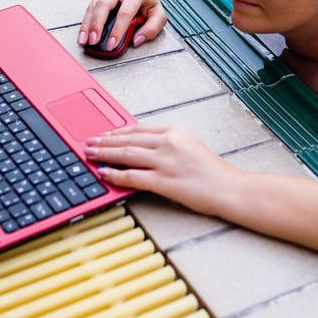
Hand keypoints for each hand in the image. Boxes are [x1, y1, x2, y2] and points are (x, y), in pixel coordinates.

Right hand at [77, 0, 166, 48]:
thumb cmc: (147, 0)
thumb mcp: (157, 13)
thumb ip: (152, 28)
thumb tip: (137, 41)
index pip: (125, 12)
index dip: (118, 30)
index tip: (112, 44)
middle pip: (104, 4)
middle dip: (97, 24)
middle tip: (94, 41)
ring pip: (94, 5)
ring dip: (87, 24)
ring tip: (84, 40)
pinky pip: (89, 8)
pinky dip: (85, 22)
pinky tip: (83, 34)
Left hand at [84, 123, 236, 214]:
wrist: (230, 188)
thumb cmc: (212, 172)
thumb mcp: (189, 147)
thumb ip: (166, 144)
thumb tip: (139, 148)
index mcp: (175, 131)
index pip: (138, 129)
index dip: (117, 132)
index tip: (104, 135)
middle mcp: (169, 142)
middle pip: (128, 139)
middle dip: (105, 142)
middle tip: (88, 143)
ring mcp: (166, 161)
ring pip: (126, 155)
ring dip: (104, 155)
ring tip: (90, 155)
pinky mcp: (165, 181)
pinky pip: (133, 176)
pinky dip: (115, 175)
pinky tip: (104, 174)